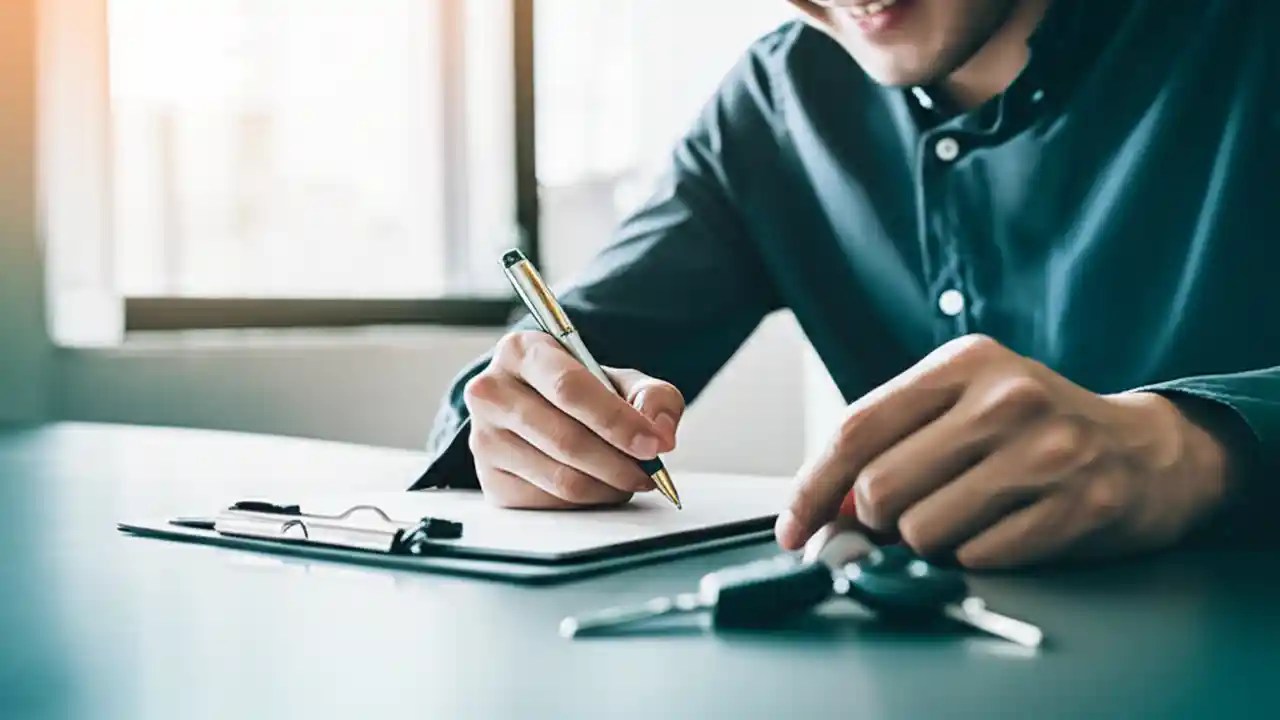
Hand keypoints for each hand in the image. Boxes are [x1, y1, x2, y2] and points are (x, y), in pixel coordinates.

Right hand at [463, 331, 683, 508]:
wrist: (538, 408)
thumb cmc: (580, 392)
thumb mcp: (620, 380)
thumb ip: (653, 396)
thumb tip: (661, 432)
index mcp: (522, 351)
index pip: (569, 389)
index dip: (617, 421)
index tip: (652, 444)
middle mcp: (492, 392)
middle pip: (566, 440)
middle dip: (619, 463)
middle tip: (650, 471)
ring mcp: (484, 439)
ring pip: (561, 478)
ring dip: (608, 486)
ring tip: (630, 478)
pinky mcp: (490, 481)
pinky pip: (549, 503)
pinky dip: (587, 501)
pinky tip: (601, 486)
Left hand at [776, 335, 1231, 567]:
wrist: (1147, 451)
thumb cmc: (1032, 430)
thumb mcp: (962, 406)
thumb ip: (891, 443)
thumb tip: (822, 509)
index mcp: (963, 362)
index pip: (856, 430)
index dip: (812, 487)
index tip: (794, 527)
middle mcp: (1005, 398)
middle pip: (881, 488)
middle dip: (875, 521)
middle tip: (899, 522)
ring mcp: (1047, 450)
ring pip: (923, 530)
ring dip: (927, 543)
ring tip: (963, 518)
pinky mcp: (1079, 504)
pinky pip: (979, 557)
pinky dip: (975, 557)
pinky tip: (1004, 530)